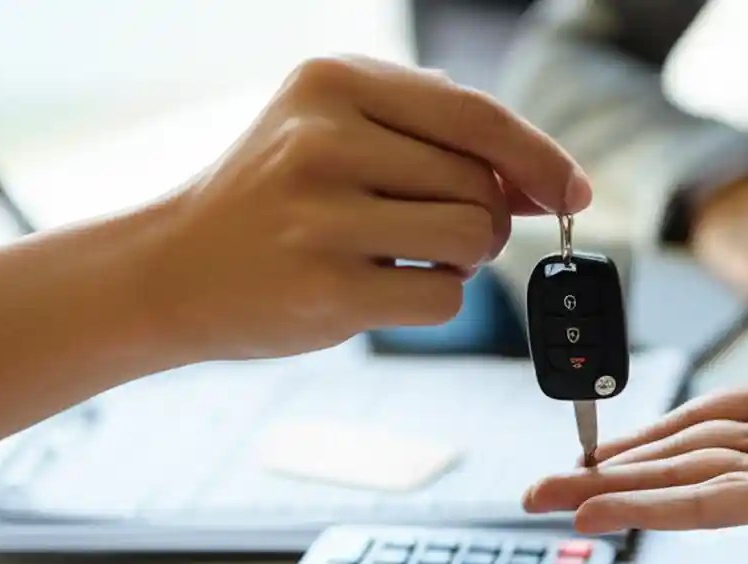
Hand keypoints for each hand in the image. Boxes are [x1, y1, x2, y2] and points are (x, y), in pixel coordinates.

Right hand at [135, 56, 591, 361]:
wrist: (172, 268)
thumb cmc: (271, 197)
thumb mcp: (334, 129)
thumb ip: (434, 133)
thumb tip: (545, 175)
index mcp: (332, 81)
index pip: (476, 115)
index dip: (541, 157)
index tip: (575, 192)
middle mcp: (324, 139)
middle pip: (484, 184)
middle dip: (482, 216)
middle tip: (428, 228)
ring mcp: (322, 216)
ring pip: (475, 237)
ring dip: (460, 258)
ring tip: (398, 252)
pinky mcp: (327, 289)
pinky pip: (445, 296)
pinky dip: (433, 297)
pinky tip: (376, 286)